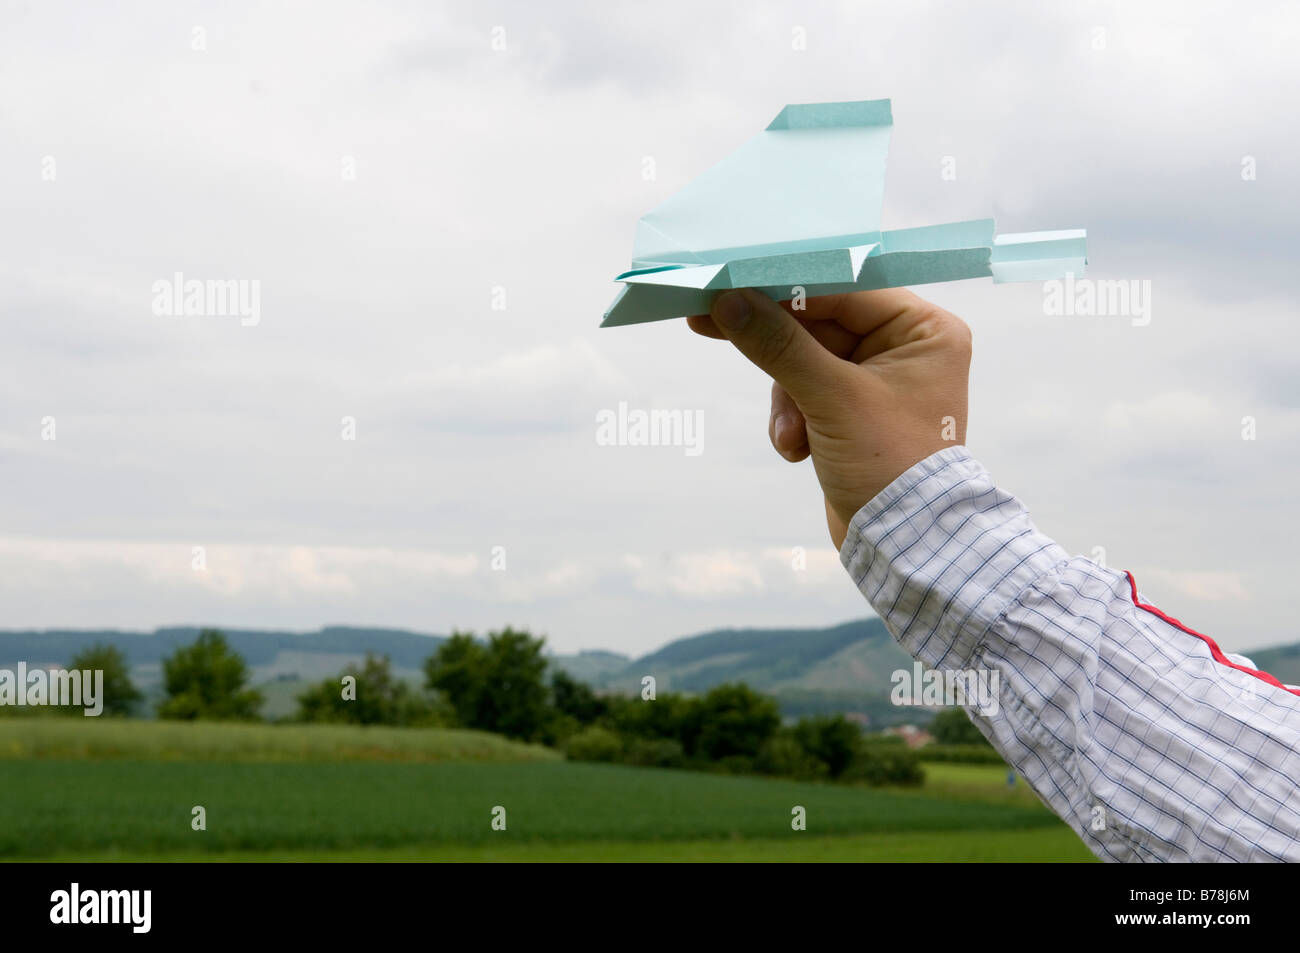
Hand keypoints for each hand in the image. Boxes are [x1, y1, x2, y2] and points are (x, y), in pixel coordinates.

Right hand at [688, 287, 970, 548]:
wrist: (901, 546)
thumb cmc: (888, 465)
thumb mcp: (830, 399)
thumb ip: (778, 345)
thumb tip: (728, 300)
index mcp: (924, 329)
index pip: (843, 288)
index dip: (784, 286)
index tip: (731, 281)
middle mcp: (907, 346)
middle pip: (818, 322)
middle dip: (775, 350)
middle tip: (706, 320)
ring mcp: (879, 379)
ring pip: (804, 361)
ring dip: (787, 399)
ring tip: (790, 438)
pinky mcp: (854, 411)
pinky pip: (807, 393)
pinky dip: (795, 419)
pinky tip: (797, 450)